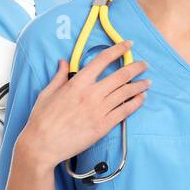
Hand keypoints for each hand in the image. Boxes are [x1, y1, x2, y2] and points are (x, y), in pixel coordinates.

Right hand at [17, 40, 149, 168]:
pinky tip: (142, 98)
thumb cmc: (41, 119)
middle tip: (144, 65)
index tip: (127, 45)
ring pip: (126, 92)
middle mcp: (91, 94)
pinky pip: (125, 111)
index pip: (102, 60)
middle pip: (121, 75)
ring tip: (147, 82)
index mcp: (77, 83)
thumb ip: (59, 76)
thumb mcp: (47, 93)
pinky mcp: (103, 125)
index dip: (117, 50)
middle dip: (135, 67)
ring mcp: (99, 110)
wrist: (42, 144)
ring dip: (140, 85)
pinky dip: (136, 103)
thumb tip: (63, 62)